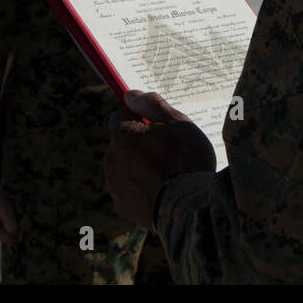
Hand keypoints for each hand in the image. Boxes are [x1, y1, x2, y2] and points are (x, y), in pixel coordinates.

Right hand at [0, 175, 19, 242]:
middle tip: (8, 210)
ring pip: (2, 230)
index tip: (15, 215)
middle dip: (10, 224)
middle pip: (6, 235)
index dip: (17, 228)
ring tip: (1, 209)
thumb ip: (12, 226)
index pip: (11, 238)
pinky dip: (0, 219)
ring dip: (6, 221)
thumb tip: (17, 237)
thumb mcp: (7, 211)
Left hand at [104, 90, 215, 229]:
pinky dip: (141, 189)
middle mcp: (112, 159)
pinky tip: (162, 190)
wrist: (190, 207)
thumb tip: (129, 94)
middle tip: (167, 150)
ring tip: (168, 173)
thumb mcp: (176, 122)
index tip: (155, 124)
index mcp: (122, 135)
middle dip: (138, 143)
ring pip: (124, 167)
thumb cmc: (186, 159)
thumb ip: (150, 103)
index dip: (138, 117)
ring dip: (138, 166)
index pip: (119, 115)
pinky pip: (129, 190)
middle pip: (122, 143)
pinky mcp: (123, 207)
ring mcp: (116, 185)